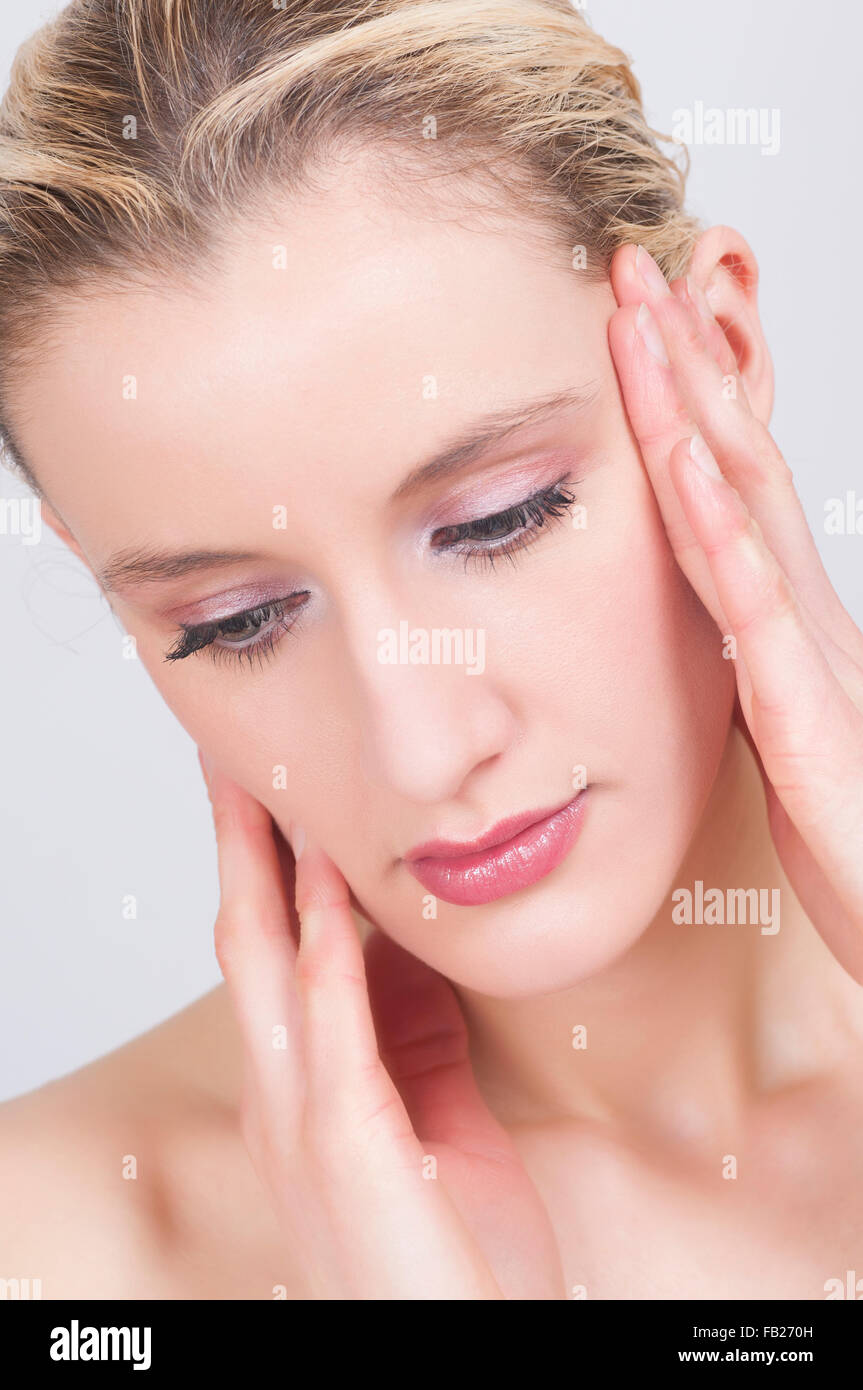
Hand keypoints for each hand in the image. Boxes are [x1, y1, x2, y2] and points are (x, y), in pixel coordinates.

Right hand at [197, 752, 564, 1299]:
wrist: (460, 1356)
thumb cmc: (455, 1260)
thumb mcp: (437, 1126)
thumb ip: (417, 1042)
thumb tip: (411, 960)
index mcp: (306, 1097)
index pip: (271, 960)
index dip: (264, 873)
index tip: (268, 801)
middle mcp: (285, 1101)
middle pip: (245, 944)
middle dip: (236, 851)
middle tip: (230, 764)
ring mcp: (305, 1121)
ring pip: (265, 965)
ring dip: (264, 868)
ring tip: (261, 787)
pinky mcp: (347, 1140)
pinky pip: (330, 1020)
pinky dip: (322, 943)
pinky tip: (325, 883)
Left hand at [607, 242, 862, 982]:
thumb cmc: (848, 836)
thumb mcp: (778, 733)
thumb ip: (744, 668)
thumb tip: (705, 625)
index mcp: (784, 618)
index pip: (723, 487)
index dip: (680, 401)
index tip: (632, 324)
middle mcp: (800, 611)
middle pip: (734, 462)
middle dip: (680, 363)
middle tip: (630, 271)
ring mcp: (811, 649)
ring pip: (743, 506)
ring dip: (691, 409)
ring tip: (646, 321)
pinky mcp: (810, 709)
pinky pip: (754, 604)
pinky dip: (720, 526)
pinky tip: (687, 463)